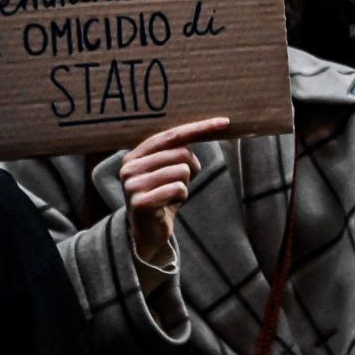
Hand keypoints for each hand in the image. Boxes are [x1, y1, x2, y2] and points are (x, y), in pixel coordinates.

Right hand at [119, 117, 227, 274]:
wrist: (147, 232)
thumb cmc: (162, 196)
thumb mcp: (170, 170)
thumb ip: (181, 151)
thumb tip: (213, 128)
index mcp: (135, 154)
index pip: (172, 135)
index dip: (199, 128)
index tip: (224, 122)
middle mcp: (130, 166)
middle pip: (181, 153)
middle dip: (190, 169)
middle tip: (179, 185)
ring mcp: (133, 184)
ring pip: (182, 171)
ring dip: (184, 186)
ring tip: (171, 196)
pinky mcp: (140, 202)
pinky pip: (178, 189)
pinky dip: (181, 197)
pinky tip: (169, 205)